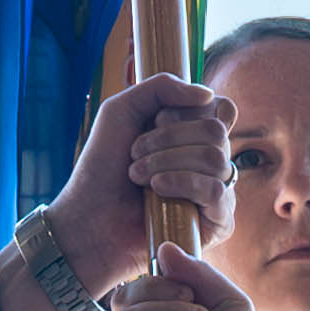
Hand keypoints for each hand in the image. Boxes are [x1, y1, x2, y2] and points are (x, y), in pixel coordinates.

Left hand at [50, 76, 233, 293]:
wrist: (88, 218)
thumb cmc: (101, 167)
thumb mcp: (122, 110)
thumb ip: (161, 87)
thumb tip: (208, 95)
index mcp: (194, 135)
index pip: (221, 110)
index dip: (190, 111)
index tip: (157, 121)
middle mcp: (209, 161)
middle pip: (216, 131)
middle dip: (169, 138)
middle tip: (135, 154)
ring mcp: (215, 192)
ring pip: (216, 159)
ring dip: (167, 162)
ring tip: (138, 176)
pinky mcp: (215, 223)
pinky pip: (217, 192)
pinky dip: (183, 184)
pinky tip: (156, 191)